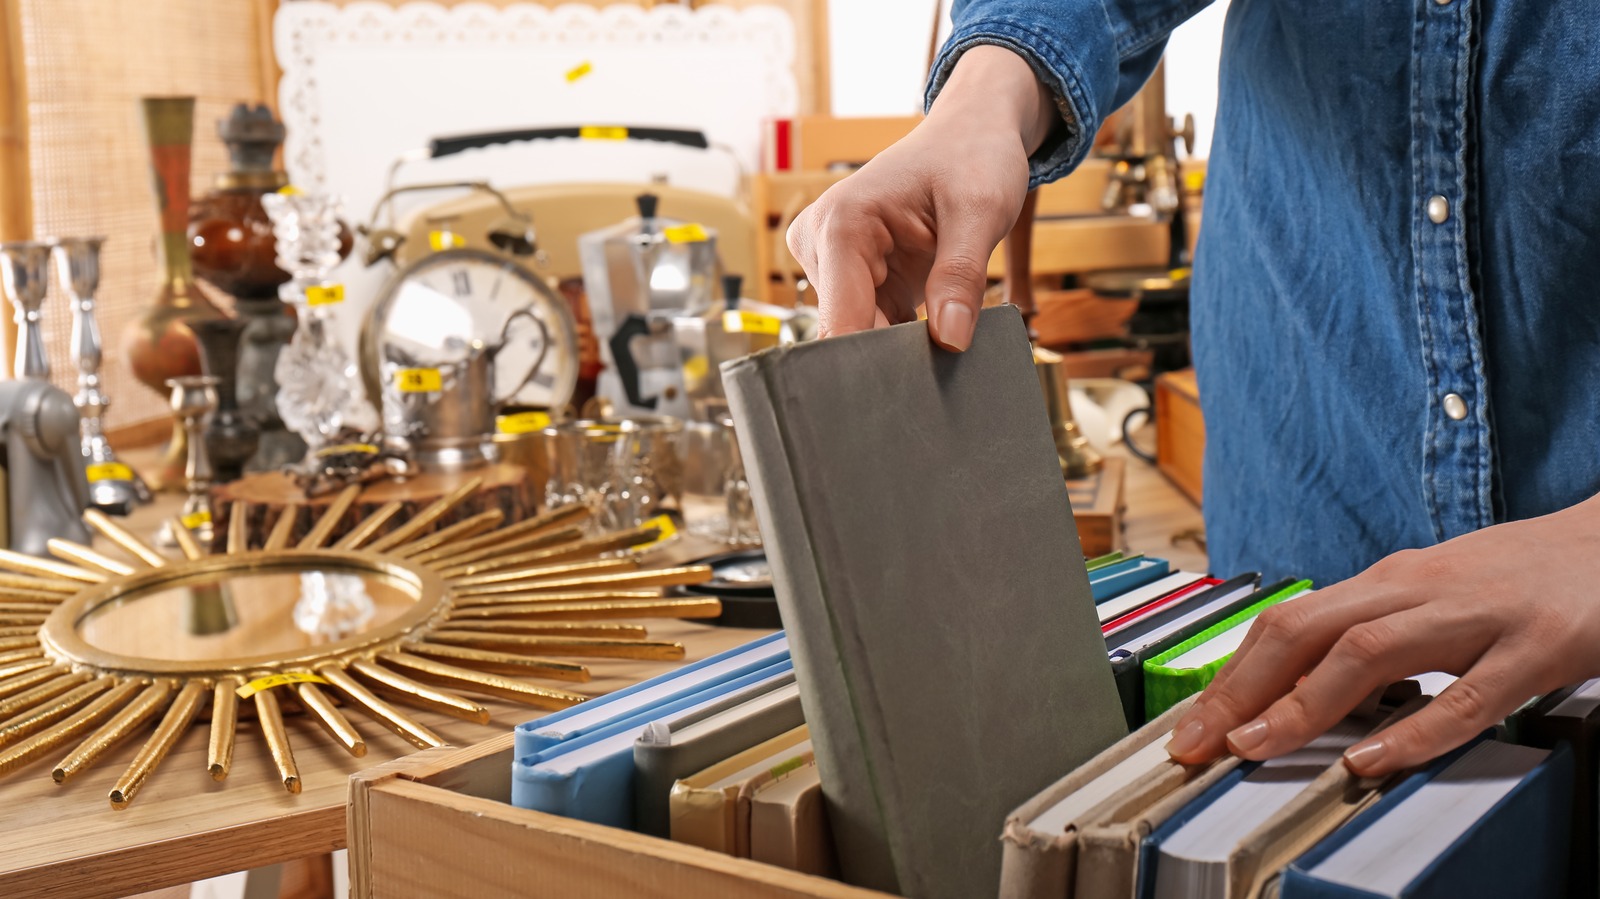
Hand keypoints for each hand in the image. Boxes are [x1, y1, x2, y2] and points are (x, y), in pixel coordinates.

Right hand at [785, 46, 1054, 350]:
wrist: (970, 133)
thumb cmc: (973, 156)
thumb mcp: (981, 210)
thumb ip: (962, 276)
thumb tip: (950, 341)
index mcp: (841, 222)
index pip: (840, 321)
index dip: (873, 364)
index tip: (909, 395)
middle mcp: (821, 242)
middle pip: (845, 332)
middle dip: (891, 356)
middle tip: (944, 365)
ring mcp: (832, 262)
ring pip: (857, 335)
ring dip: (900, 348)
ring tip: (944, 339)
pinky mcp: (851, 277)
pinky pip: (871, 326)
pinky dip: (902, 338)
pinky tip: (933, 332)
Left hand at [1165, 495, 1599, 775]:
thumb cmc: (1516, 577)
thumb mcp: (1430, 596)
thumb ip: (1372, 631)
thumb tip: (1297, 680)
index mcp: (1387, 582)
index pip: (1287, 624)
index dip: (1231, 675)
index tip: (1191, 724)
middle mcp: (1416, 590)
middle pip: (1304, 631)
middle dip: (1240, 690)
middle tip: (1196, 744)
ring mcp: (1475, 616)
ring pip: (1367, 653)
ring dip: (1301, 702)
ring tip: (1255, 747)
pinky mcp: (1536, 647)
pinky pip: (1466, 696)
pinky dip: (1413, 730)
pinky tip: (1371, 759)